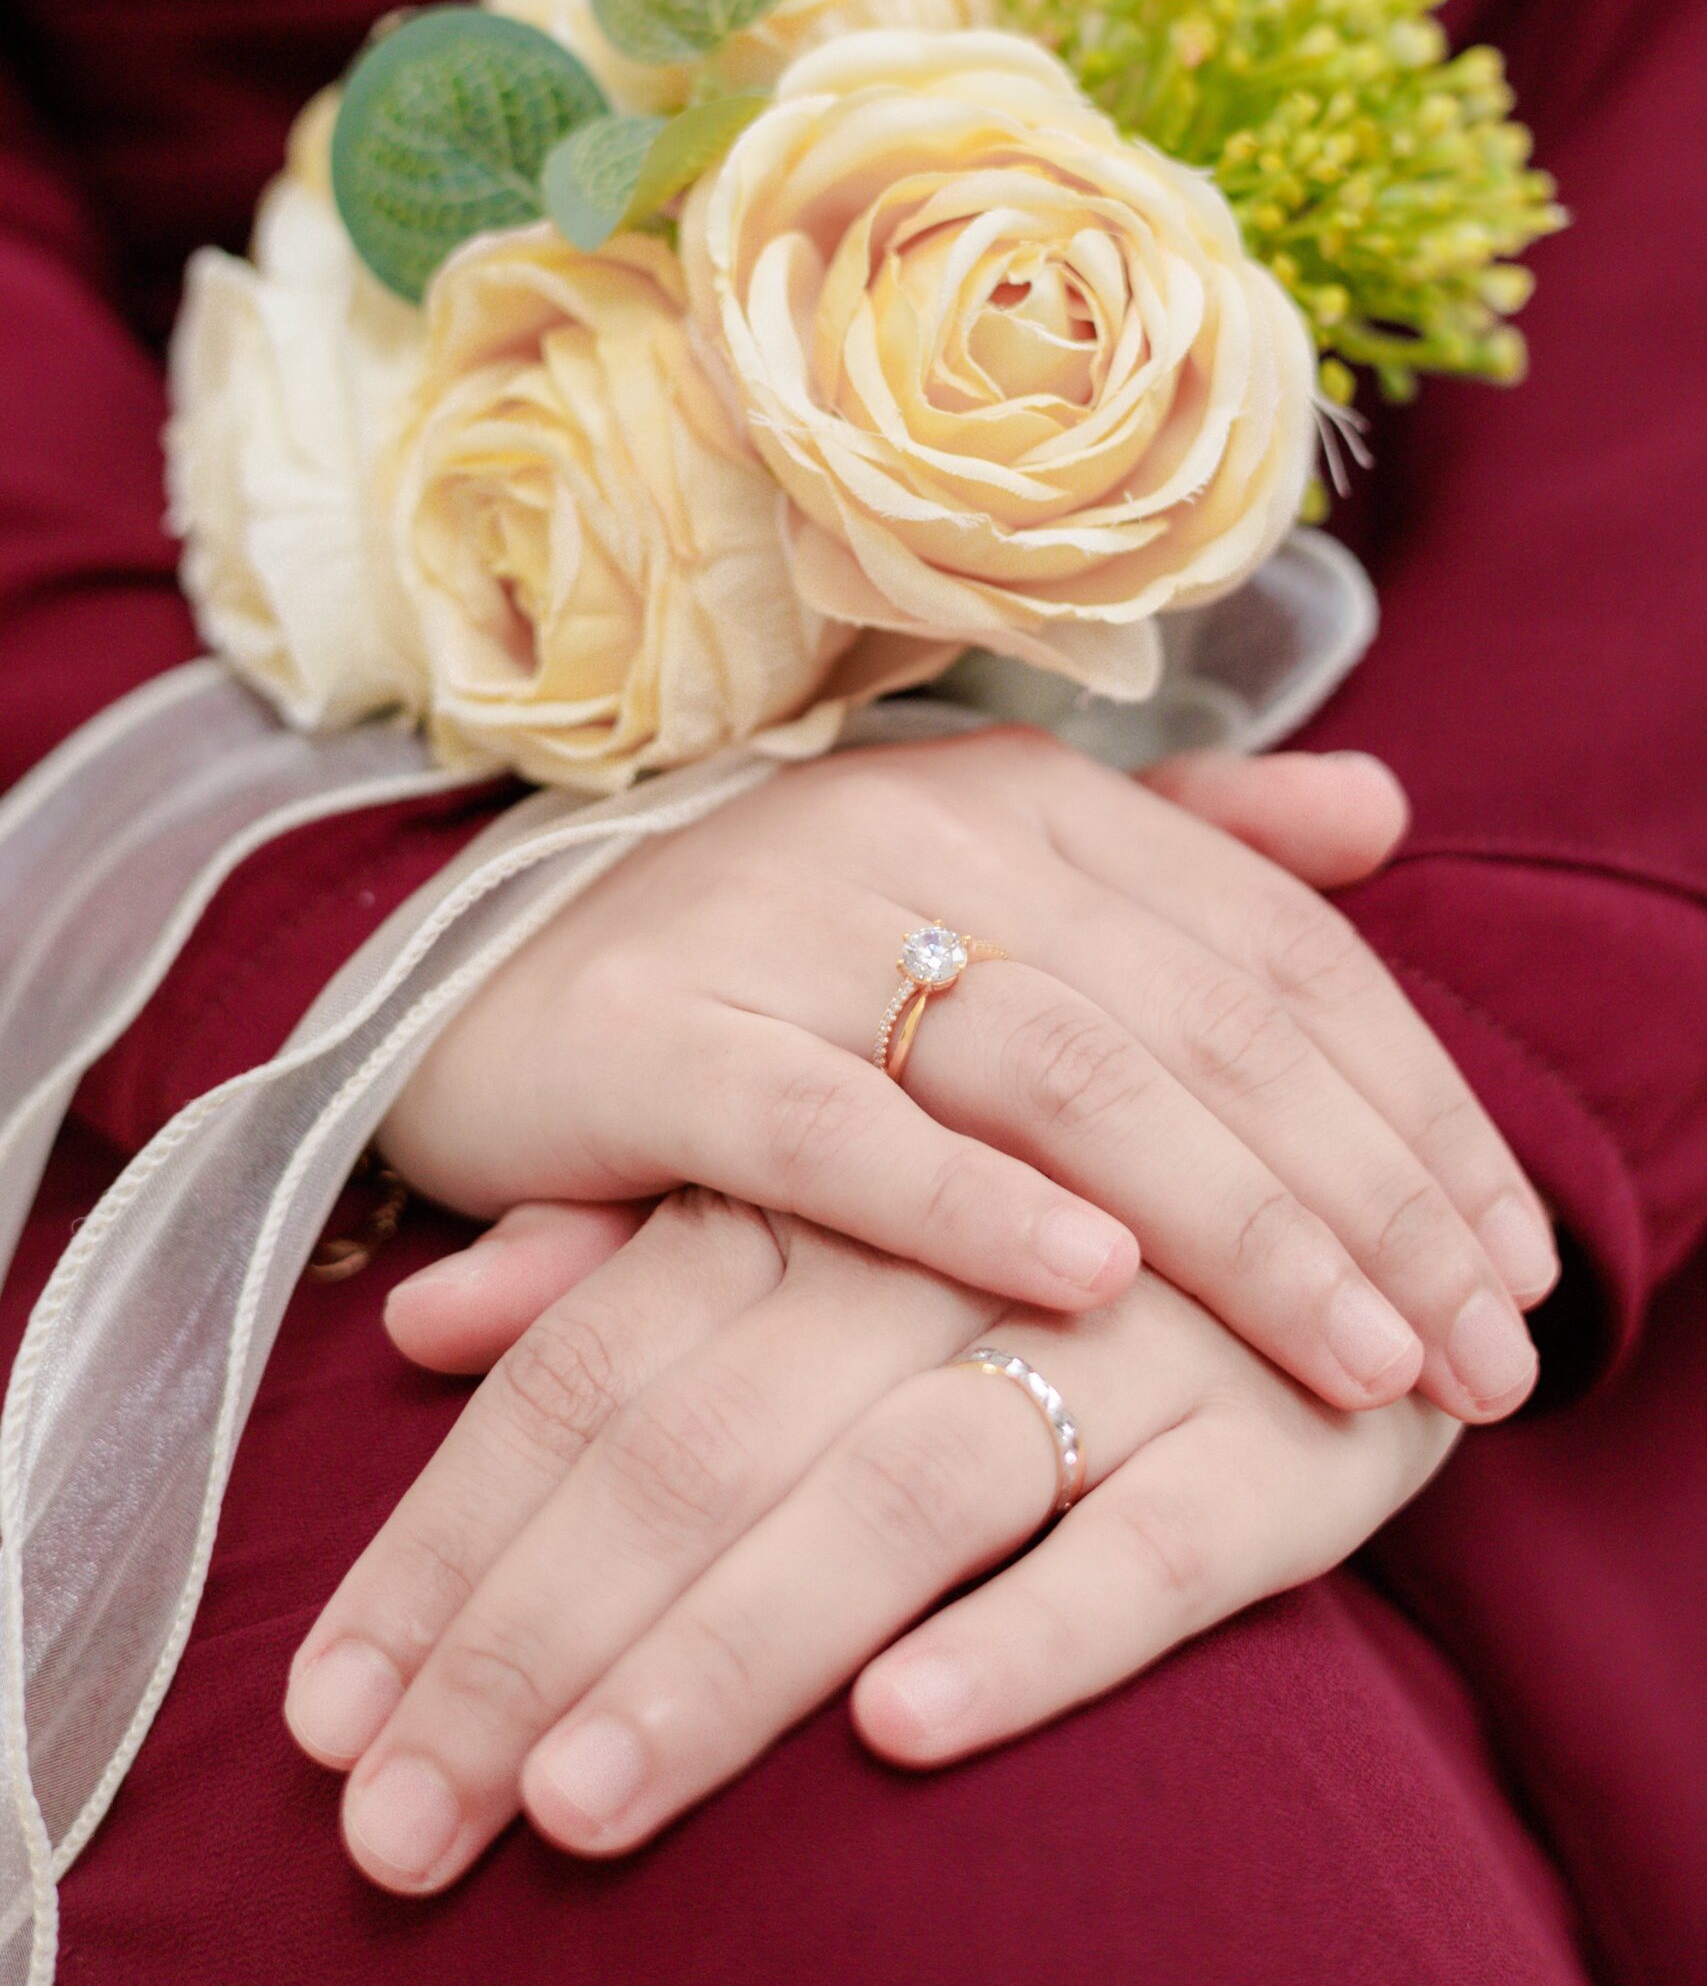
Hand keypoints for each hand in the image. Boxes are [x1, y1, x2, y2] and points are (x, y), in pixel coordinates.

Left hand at [287, 1194, 1458, 1892]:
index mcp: (813, 1197)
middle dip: (532, 1643)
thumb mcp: (820, 1208)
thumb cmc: (1033, 1230)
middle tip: (394, 1829)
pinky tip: (905, 1725)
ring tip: (577, 1805)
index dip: (448, 1542)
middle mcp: (939, 1258)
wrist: (1346, 1189)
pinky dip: (1033, 1630)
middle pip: (696, 1443)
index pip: (586, 1373)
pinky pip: (1155, 1547)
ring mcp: (1120, 1344)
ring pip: (893, 1496)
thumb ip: (624, 1253)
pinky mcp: (1281, 1439)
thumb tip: (421, 1318)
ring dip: (729, 1652)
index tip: (326, 1717)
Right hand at [384, 732, 1556, 1420]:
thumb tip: (1382, 812)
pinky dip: (966, 1203)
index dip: (1418, 1106)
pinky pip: (836, 1130)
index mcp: (1029, 800)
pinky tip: (1089, 1286)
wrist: (473, 958)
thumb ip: (1179, 848)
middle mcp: (927, 834)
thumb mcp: (977, 880)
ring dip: (1231, 1222)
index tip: (1517, 1260)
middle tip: (1484, 1356)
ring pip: (1060, 1070)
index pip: (1277, 952)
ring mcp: (788, 924)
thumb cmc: (767, 952)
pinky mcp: (659, 1034)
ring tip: (1356, 1359)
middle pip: (1203, 1021)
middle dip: (1369, 1199)